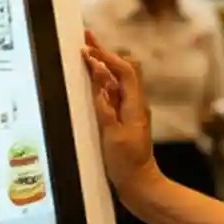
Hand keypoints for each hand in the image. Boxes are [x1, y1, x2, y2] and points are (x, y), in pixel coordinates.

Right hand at [82, 31, 162, 196]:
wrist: (140, 185)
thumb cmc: (128, 164)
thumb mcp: (114, 137)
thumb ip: (106, 109)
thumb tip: (99, 83)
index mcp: (135, 105)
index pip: (124, 71)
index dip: (107, 56)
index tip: (88, 46)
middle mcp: (134, 104)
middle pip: (121, 70)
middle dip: (104, 54)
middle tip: (84, 39)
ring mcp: (128, 112)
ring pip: (116, 81)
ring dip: (101, 67)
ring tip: (83, 53)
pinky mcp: (121, 121)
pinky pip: (111, 96)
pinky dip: (100, 84)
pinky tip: (89, 80)